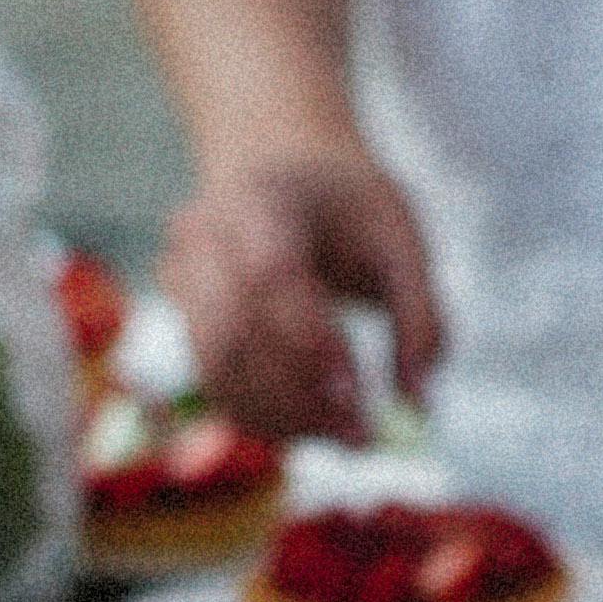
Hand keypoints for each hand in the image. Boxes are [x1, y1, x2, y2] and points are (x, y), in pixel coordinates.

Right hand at [157, 150, 443, 443]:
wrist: (279, 162)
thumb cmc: (347, 203)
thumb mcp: (401, 237)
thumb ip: (420, 315)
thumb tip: (417, 404)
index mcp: (261, 199)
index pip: (270, 275)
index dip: (309, 341)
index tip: (359, 393)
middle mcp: (205, 235)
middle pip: (235, 333)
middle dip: (298, 397)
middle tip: (363, 438)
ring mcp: (183, 277)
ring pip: (219, 368)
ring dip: (282, 418)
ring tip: (346, 439)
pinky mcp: (184, 317)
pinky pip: (215, 381)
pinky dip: (263, 416)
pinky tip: (313, 428)